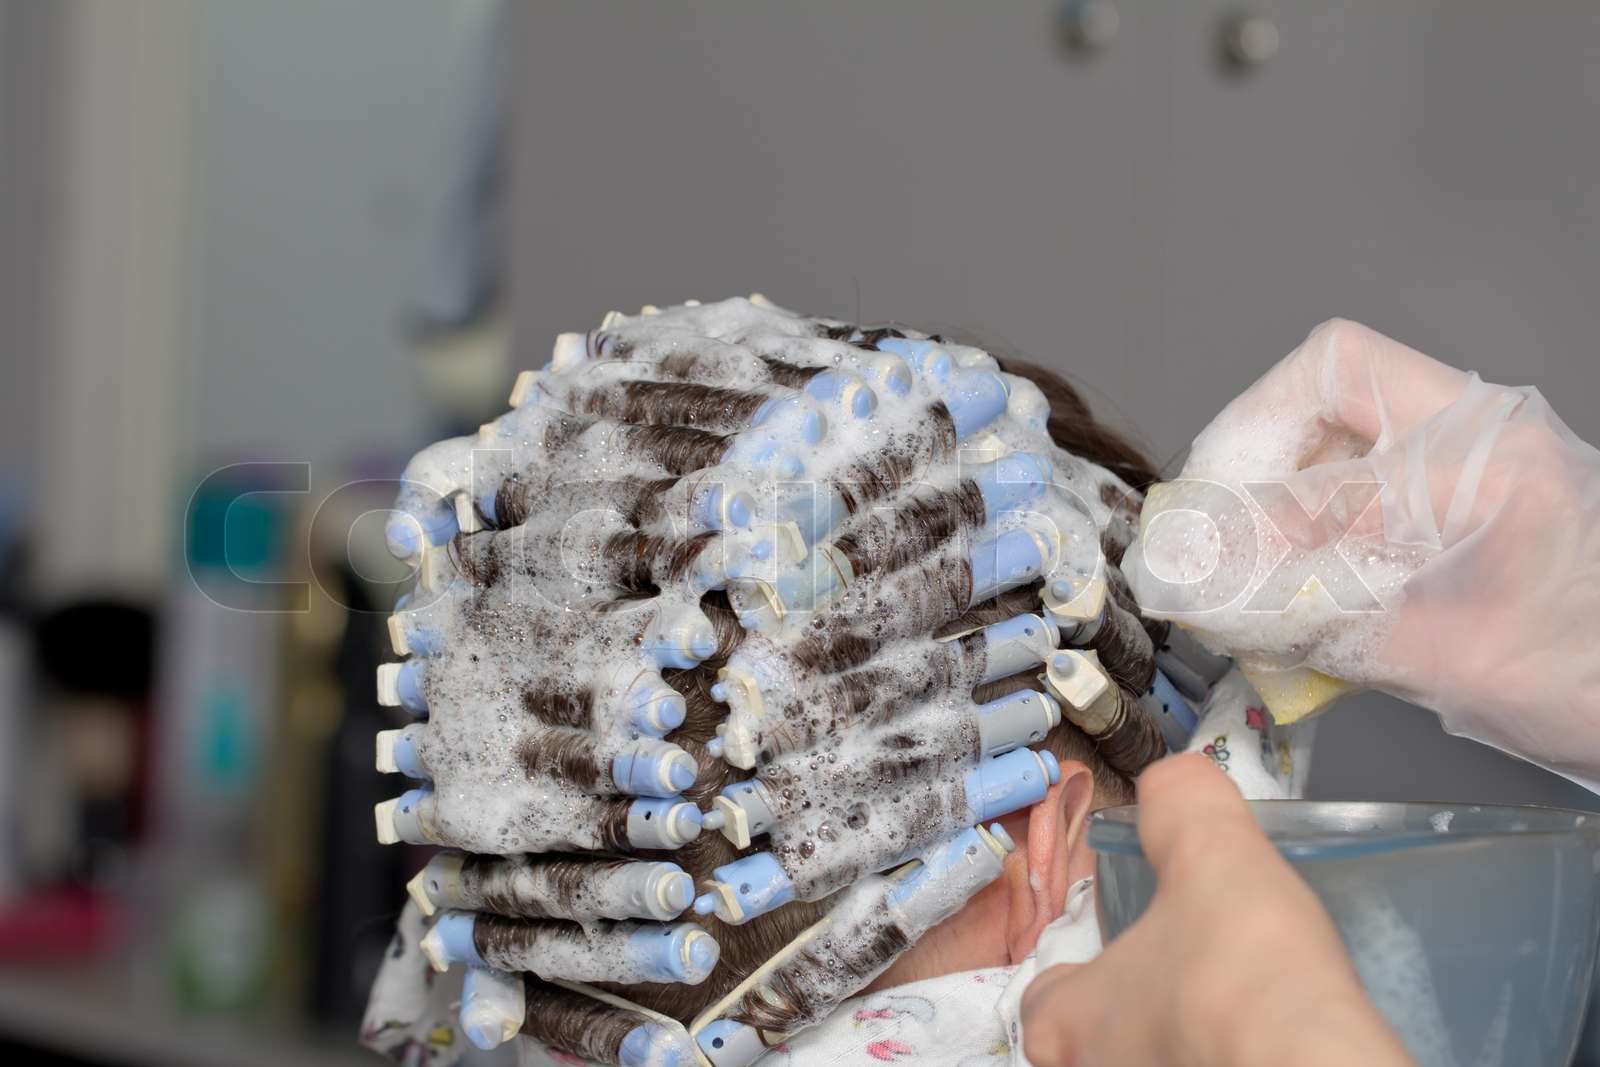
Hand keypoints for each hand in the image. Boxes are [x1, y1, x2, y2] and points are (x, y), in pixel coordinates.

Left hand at [1019, 755, 1410, 1066]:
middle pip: (1101, 1051)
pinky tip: (1282, 1052)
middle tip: (1200, 993)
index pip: (1045, 1006)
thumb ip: (1182, 802)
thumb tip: (1175, 778)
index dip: (1079, 979)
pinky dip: (1236, 1062)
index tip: (1121, 959)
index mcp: (1065, 1026)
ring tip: (1247, 1021)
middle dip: (1143, 1025)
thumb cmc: (1242, 969)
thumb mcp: (1210, 852)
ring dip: (1190, 1048)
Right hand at [1125, 319, 1599, 790]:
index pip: (1333, 375)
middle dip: (1255, 470)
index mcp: (1482, 444)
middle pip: (1325, 403)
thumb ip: (1309, 615)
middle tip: (1211, 542)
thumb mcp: (1438, 653)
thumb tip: (1201, 591)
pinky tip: (1289, 603)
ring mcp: (1468, 475)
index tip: (1215, 508)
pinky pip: (1356, 506)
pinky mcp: (1458, 518)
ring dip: (1277, 514)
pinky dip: (1308, 550)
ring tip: (1244, 581)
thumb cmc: (1589, 677)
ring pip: (1334, 453)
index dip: (1254, 430)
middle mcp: (1475, 439)